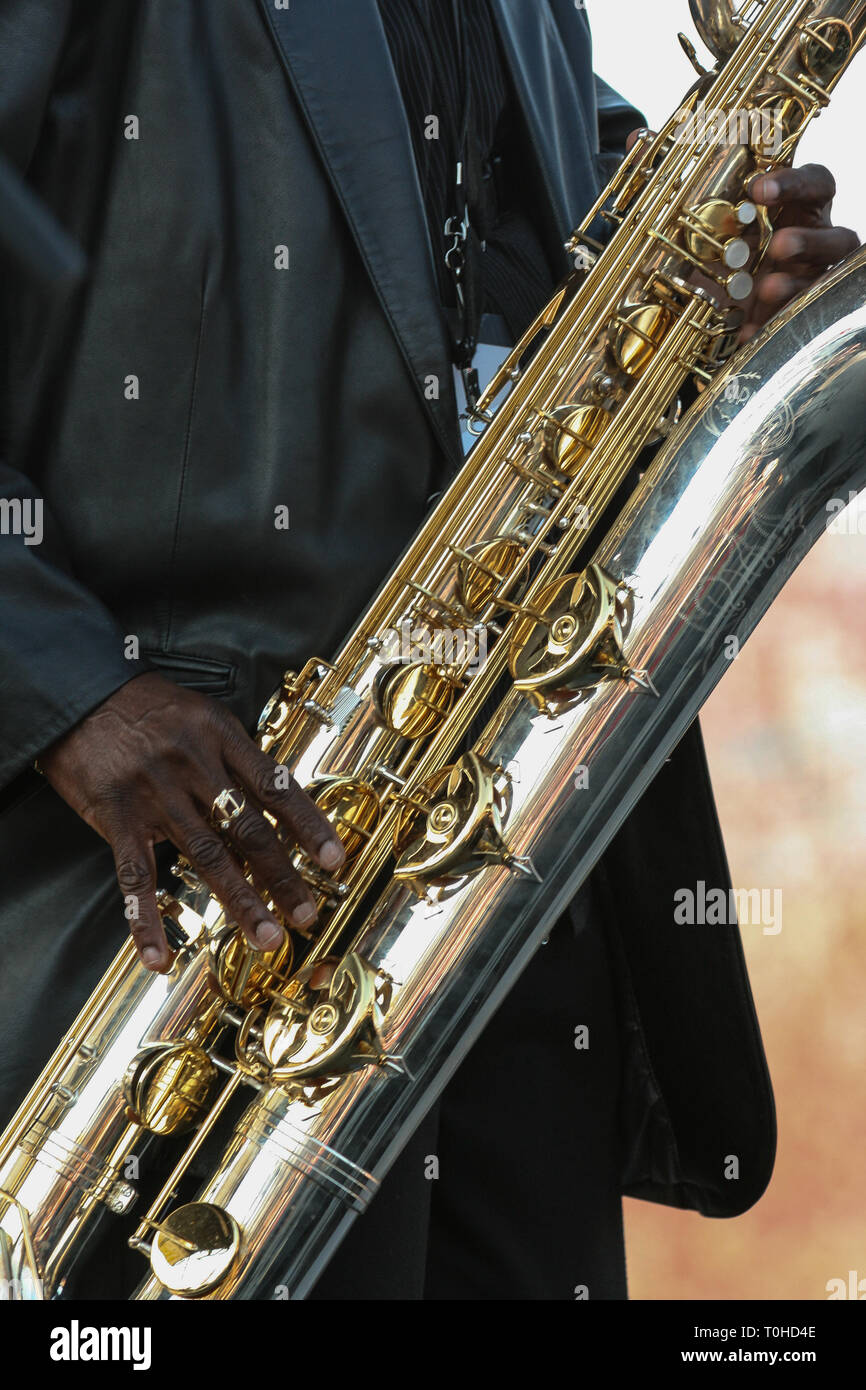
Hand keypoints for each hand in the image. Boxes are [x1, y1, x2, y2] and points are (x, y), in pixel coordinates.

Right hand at [38, 673, 344, 971]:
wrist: (78, 694)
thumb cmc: (147, 706)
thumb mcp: (201, 714)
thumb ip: (234, 756)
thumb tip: (273, 802)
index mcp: (221, 737)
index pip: (276, 786)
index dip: (308, 824)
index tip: (333, 858)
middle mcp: (194, 767)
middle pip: (248, 829)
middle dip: (281, 876)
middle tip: (306, 914)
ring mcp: (156, 794)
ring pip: (205, 856)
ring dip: (239, 901)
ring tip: (265, 936)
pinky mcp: (118, 817)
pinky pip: (135, 877)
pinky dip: (146, 920)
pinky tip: (160, 956)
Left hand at [625, 133, 858, 343]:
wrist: (709, 298)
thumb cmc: (717, 245)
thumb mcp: (692, 216)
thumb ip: (672, 178)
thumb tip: (636, 136)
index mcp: (793, 206)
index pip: (815, 182)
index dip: (794, 182)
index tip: (759, 189)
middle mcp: (811, 237)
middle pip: (835, 232)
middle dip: (808, 239)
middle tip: (776, 245)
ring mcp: (808, 276)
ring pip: (825, 277)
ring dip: (797, 281)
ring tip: (765, 289)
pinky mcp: (796, 310)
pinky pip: (797, 317)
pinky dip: (771, 323)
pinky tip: (747, 332)